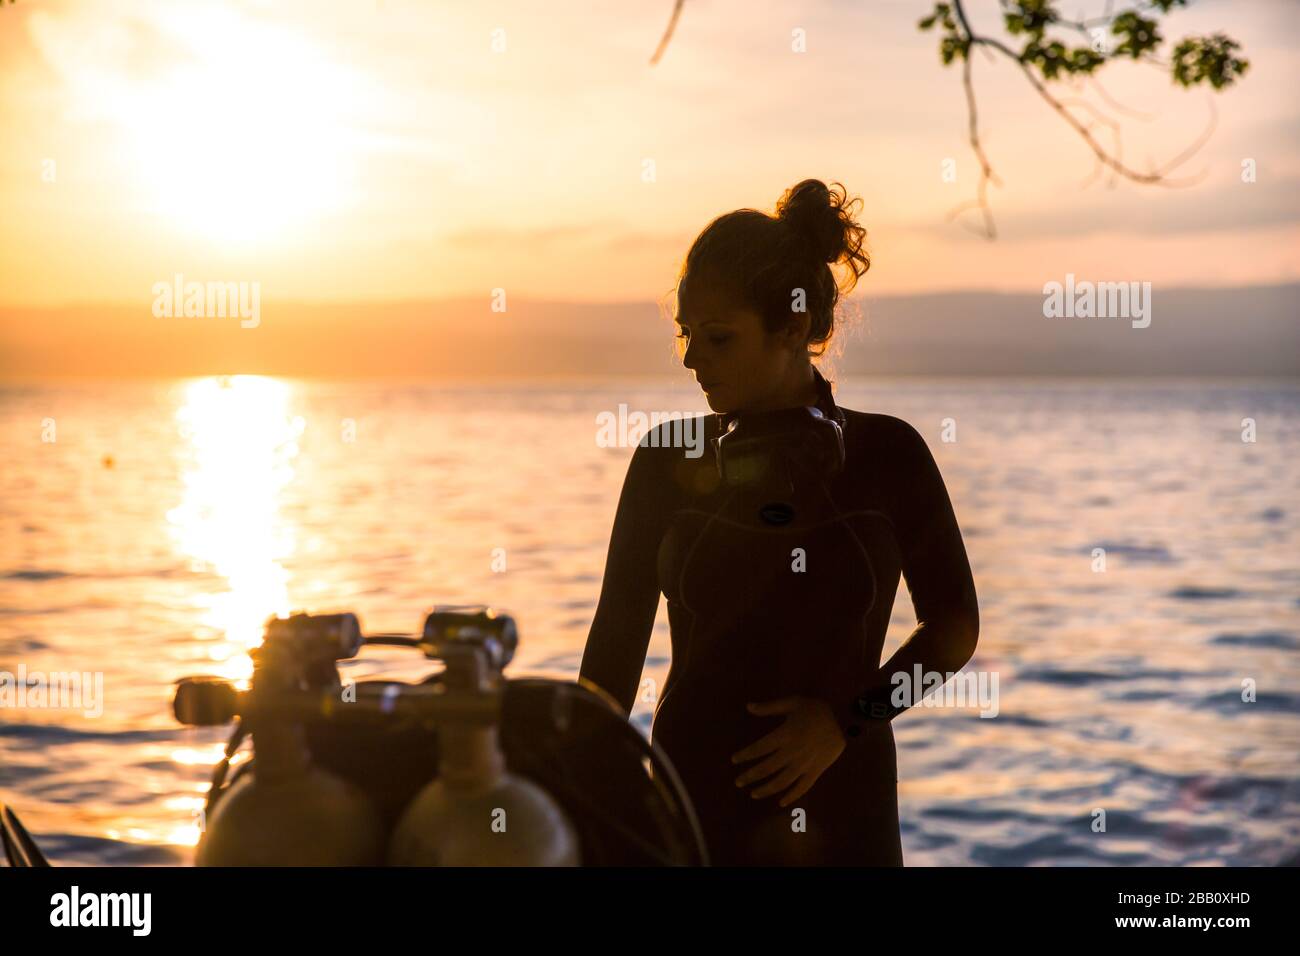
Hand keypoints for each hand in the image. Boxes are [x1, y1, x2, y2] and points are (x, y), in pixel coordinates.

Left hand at [730, 696, 845, 806]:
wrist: (842, 720)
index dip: (745, 755)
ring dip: (766, 789)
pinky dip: (791, 796)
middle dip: (750, 776)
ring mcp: (804, 764)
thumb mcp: (792, 702)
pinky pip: (802, 787)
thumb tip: (748, 706)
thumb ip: (769, 707)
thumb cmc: (814, 710)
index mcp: (784, 734)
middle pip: (766, 768)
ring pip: (781, 781)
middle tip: (738, 782)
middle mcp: (792, 752)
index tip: (734, 760)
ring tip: (753, 794)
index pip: (759, 748)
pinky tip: (781, 802)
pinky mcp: (816, 771)